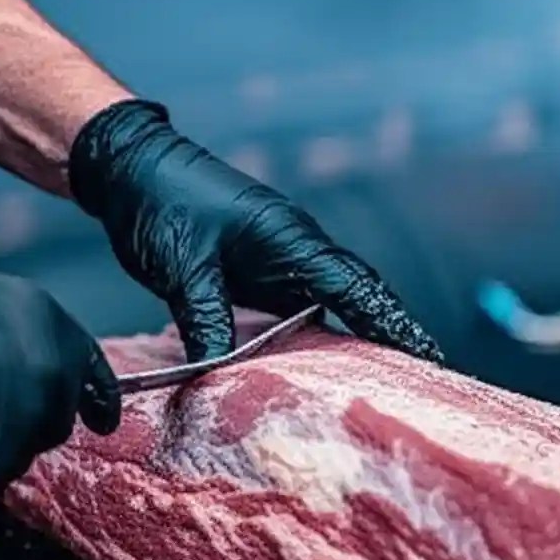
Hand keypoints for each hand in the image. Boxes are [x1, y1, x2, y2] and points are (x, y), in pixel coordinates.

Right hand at [0, 263, 119, 499]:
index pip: (90, 370)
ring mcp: (23, 428)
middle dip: (30, 420)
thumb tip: (8, 350)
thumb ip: (7, 331)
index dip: (95, 396)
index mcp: (47, 327)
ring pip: (22, 451)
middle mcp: (48, 378)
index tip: (103, 416)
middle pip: (56, 416)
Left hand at [68, 99, 443, 363]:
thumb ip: (207, 318)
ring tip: (381, 387)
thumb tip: (220, 373)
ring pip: (331, 309)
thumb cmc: (162, 204)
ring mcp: (279, 265)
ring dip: (356, 343)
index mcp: (291, 241)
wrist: (130, 171)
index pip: (358, 287)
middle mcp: (296, 253)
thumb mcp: (183, 267)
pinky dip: (314, 341)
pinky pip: (297, 314)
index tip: (428, 355)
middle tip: (423, 379)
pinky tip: (318, 372)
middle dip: (390, 337)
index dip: (394, 323)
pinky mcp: (258, 277)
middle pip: (358, 298)